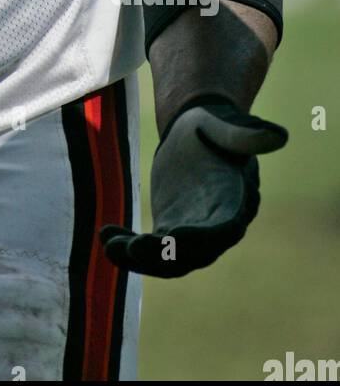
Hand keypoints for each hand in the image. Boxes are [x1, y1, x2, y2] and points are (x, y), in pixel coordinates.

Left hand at [100, 96, 286, 277]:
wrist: (197, 129)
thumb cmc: (216, 124)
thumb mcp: (227, 125)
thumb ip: (246, 134)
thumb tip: (279, 136)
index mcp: (235, 204)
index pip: (221, 231)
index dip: (199, 239)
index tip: (171, 237)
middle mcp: (216, 228)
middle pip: (192, 254)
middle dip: (161, 256)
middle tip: (132, 247)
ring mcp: (193, 234)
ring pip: (166, 261)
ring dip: (138, 258)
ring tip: (109, 244)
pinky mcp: (171, 231)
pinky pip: (149, 249)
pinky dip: (127, 246)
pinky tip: (105, 233)